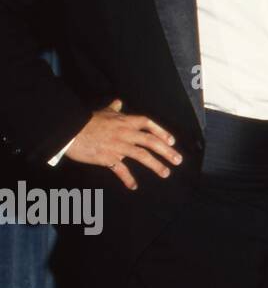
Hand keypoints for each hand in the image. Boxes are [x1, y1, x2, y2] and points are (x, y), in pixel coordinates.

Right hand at [63, 99, 178, 190]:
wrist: (69, 131)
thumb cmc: (86, 121)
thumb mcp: (104, 112)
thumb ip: (114, 108)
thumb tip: (119, 102)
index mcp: (126, 121)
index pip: (149, 124)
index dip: (162, 132)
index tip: (172, 141)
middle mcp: (125, 133)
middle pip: (151, 141)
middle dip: (167, 151)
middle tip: (178, 160)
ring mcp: (117, 146)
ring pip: (142, 155)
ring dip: (156, 165)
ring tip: (166, 173)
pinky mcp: (107, 158)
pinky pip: (121, 170)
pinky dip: (128, 178)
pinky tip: (134, 186)